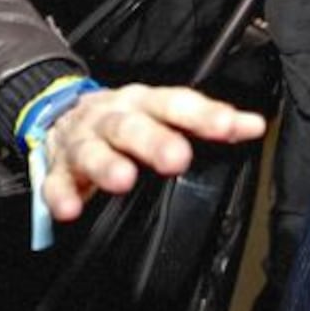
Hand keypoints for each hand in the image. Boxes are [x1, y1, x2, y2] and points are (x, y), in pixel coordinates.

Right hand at [42, 84, 265, 221]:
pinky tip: (71, 208)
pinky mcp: (57, 166)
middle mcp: (112, 117)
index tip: (231, 127)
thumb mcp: (163, 112)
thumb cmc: (124, 118)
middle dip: (153, 140)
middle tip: (176, 158)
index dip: (204, 115)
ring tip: (122, 180)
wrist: (61, 115)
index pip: (176, 103)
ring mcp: (82, 140)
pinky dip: (61, 194)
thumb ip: (205, 121)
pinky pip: (55, 181)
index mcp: (143, 103)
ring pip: (92, 150)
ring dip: (106, 164)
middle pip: (132, 126)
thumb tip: (254, 126)